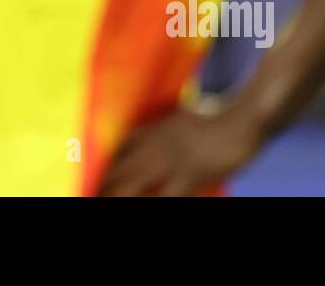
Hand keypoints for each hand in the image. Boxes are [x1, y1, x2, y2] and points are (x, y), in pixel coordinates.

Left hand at [98, 106, 261, 196]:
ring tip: (100, 200)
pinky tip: (146, 207)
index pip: (113, 144)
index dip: (96, 160)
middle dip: (100, 183)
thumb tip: (152, 136)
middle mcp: (153, 144)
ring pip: (130, 184)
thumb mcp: (181, 117)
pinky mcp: (188, 175)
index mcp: (150, 128)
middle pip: (116, 167)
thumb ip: (163, 128)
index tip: (81, 169)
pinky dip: (153, 205)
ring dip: (116, 195)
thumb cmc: (216, 116)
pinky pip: (165, 198)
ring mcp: (169, 161)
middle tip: (83, 190)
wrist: (243, 118)